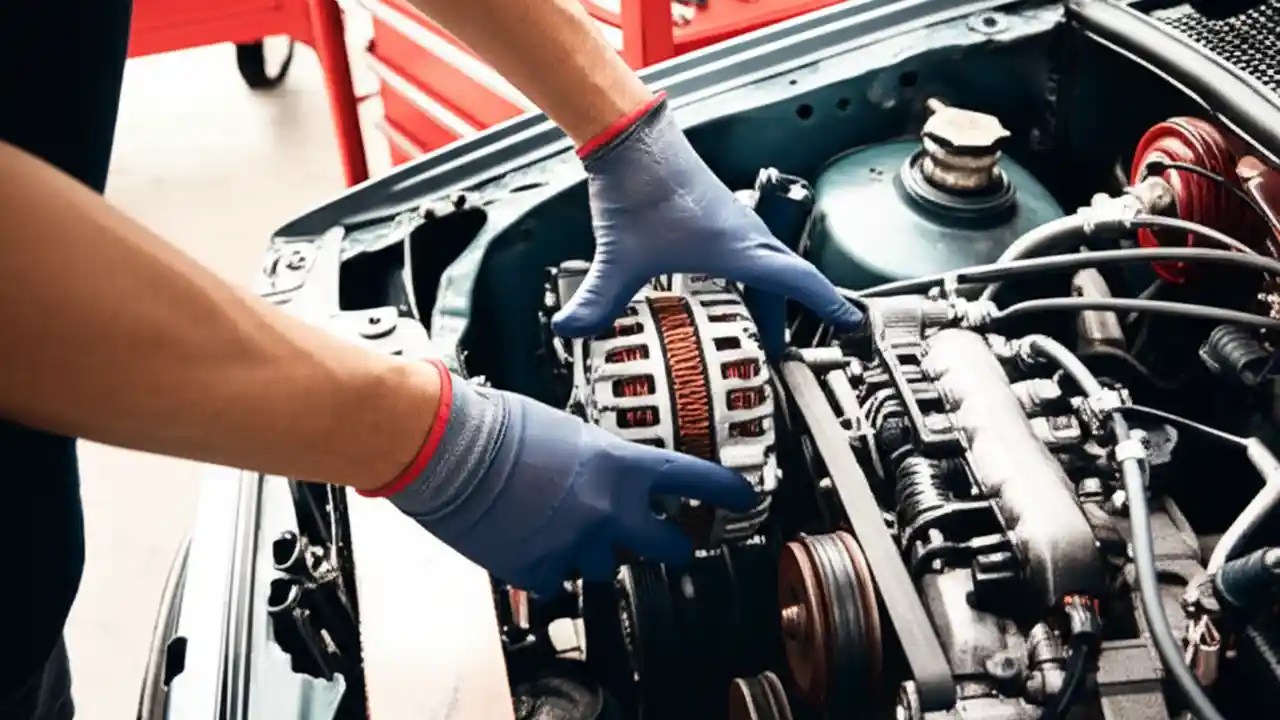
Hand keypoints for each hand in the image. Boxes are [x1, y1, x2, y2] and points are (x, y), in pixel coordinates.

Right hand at [382, 364, 756, 595]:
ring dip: (595, 550)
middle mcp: (609, 511)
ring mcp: (577, 546)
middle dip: (671, 544)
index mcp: (621, 466)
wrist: (449, 450)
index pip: (692, 479)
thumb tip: (610, 474)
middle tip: (665, 539)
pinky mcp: (541, 571)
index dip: (725, 490)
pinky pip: (561, 580)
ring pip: (609, 564)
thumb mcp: (570, 430)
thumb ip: (602, 459)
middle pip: (670, 546)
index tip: (743, 496)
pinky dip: (550, 566)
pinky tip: (530, 539)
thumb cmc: (500, 427)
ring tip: (561, 523)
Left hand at [551, 95, 862, 355]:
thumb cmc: (640, 187)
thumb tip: (570, 330)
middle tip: (790, 347)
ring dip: (772, 294)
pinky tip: (726, 284)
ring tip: (763, 323)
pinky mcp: (716, 212)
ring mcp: (733, 221)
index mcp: (739, 250)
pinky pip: (750, 250)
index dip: (828, 306)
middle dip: (794, 315)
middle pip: (787, 280)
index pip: (798, 283)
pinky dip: (752, 274)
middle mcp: (745, 234)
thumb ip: (596, 301)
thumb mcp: (619, 259)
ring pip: (768, 263)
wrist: (631, 138)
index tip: (851, 323)